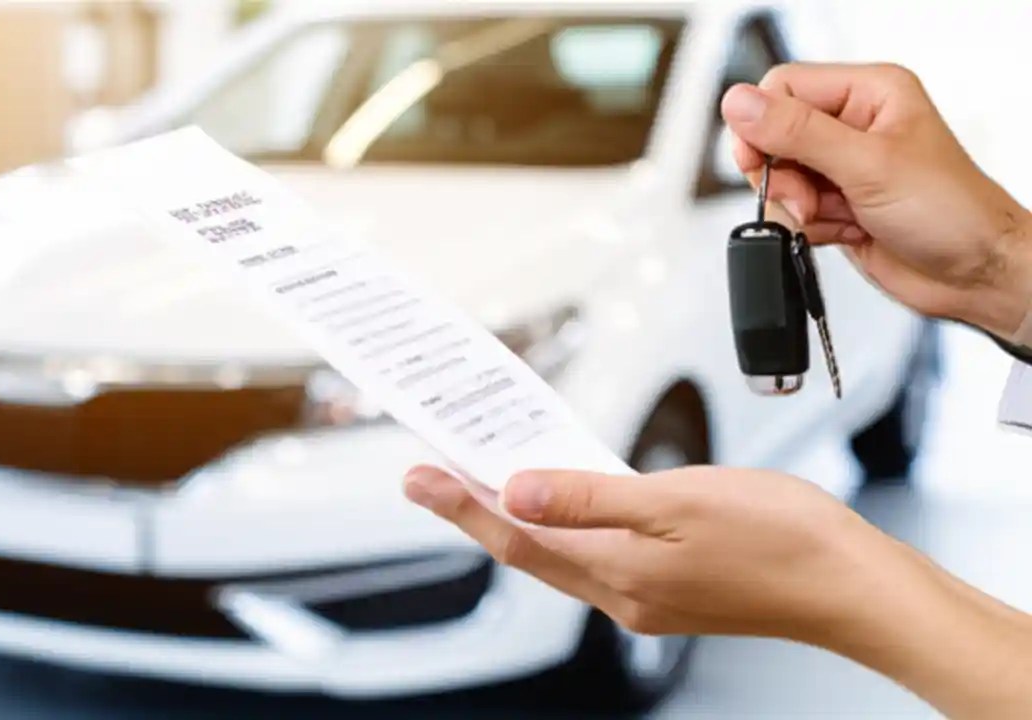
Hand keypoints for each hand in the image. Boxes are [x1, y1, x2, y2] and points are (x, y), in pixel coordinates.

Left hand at [405, 465, 1031, 717]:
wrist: (852, 585)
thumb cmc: (780, 538)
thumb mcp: (678, 502)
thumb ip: (590, 498)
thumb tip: (515, 492)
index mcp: (618, 573)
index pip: (517, 537)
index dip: (461, 504)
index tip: (417, 475)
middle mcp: (622, 593)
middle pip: (528, 549)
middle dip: (473, 510)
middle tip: (427, 475)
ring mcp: (646, 596)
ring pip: (559, 554)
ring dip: (516, 519)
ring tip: (479, 482)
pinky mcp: (671, 589)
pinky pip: (596, 555)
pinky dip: (566, 526)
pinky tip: (563, 503)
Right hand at [721, 63, 1031, 339]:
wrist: (975, 274)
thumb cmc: (952, 212)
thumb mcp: (868, 164)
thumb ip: (798, 133)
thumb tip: (740, 104)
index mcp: (869, 93)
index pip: (782, 87)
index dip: (762, 124)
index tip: (762, 160)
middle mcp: (852, 125)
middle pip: (772, 136)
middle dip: (781, 174)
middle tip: (806, 196)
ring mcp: (842, 167)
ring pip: (777, 178)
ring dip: (796, 206)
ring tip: (832, 217)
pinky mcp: (834, 204)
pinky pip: (790, 211)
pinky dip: (806, 228)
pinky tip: (843, 231)